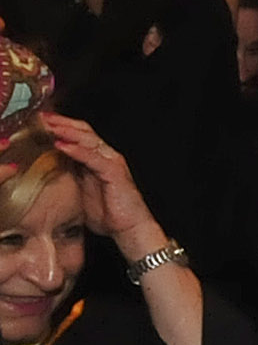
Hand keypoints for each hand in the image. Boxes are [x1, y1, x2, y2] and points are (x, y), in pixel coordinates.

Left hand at [36, 114, 156, 253]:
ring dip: (67, 131)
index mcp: (97, 160)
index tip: (41, 122)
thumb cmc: (108, 213)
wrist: (129, 227)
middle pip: (84, 131)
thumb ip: (72, 175)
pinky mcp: (113, 171)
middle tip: (43, 117)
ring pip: (88, 140)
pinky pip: (92, 157)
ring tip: (50, 126)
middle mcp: (106, 156)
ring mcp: (111, 162)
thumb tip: (51, 165)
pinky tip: (62, 145)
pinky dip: (76, 150)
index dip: (61, 127)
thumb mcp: (82, 190)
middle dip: (62, 123)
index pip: (79, 136)